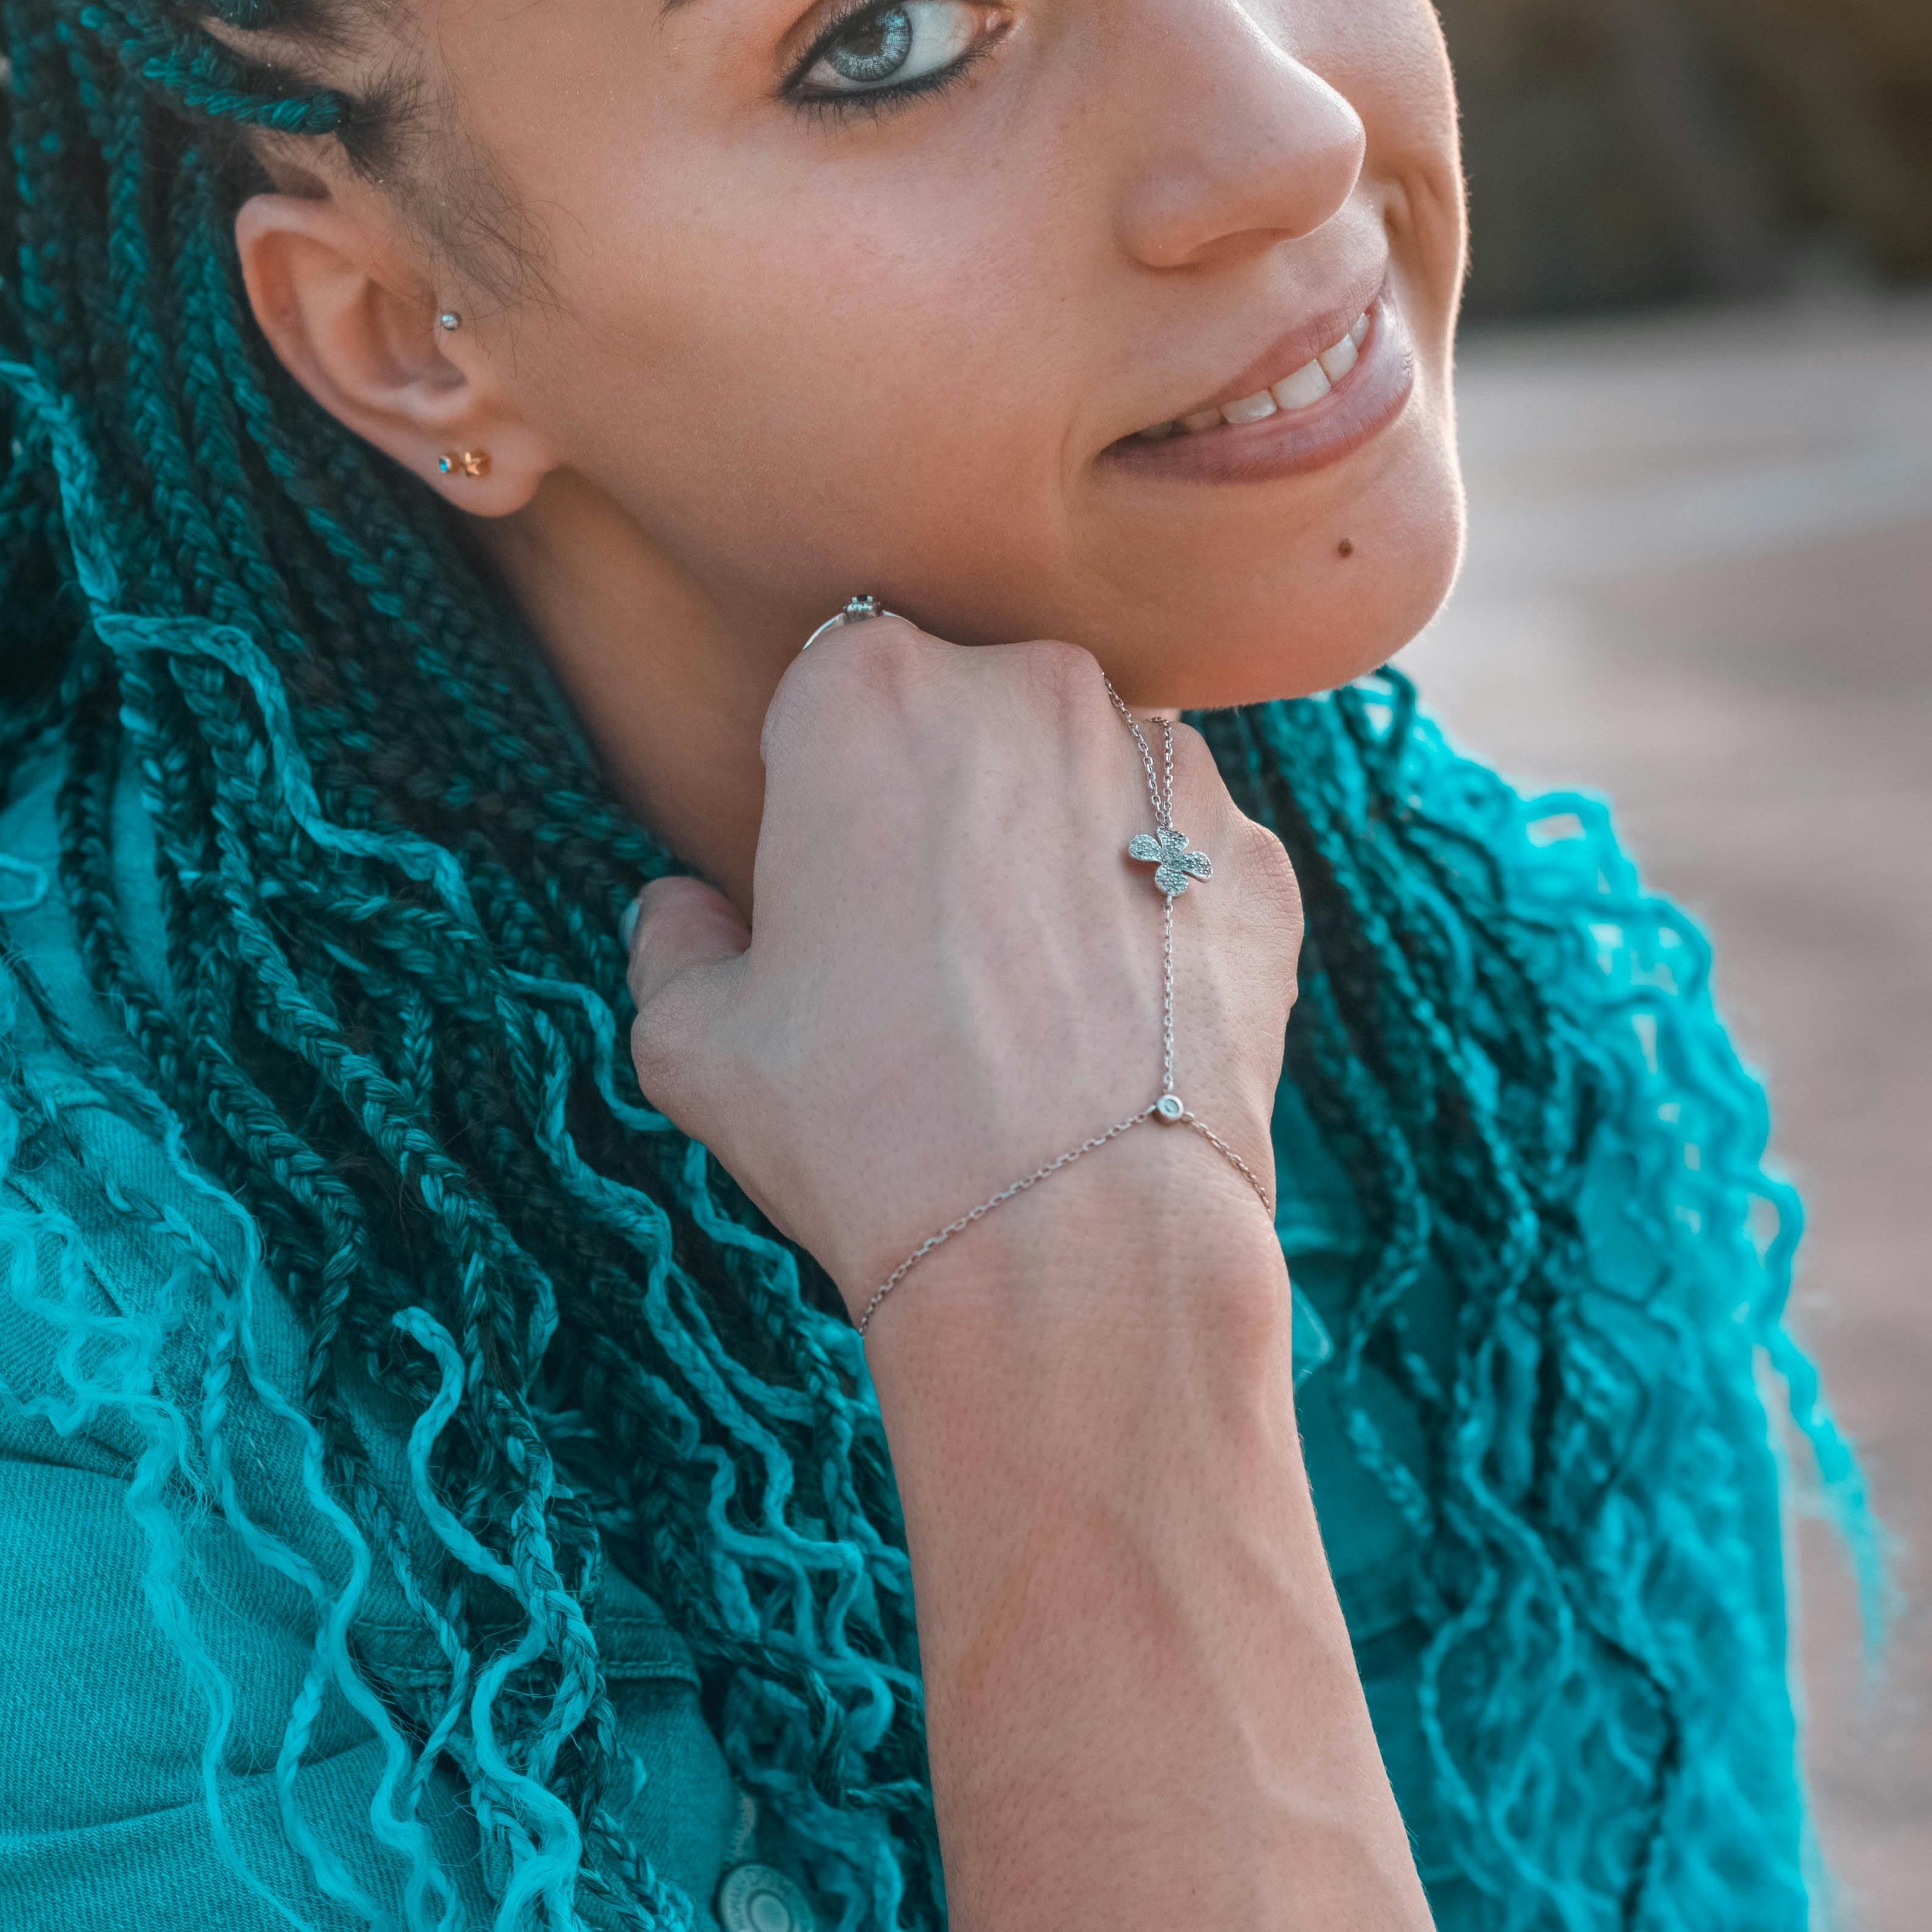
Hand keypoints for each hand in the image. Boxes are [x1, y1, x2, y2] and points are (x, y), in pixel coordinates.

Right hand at [621, 614, 1300, 1324]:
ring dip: (1062, 848)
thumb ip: (675, 946)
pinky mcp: (1256, 863)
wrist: (1069, 1245)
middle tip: (930, 940)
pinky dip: (1156, 923)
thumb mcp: (696, 1044)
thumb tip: (681, 913)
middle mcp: (1032, 688)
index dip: (824, 783)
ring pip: (1094, 778)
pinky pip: (1188, 866)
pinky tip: (1117, 1026)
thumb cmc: (865, 1128)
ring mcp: (1167, 769)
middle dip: (952, 797)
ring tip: (1032, 994)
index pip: (835, 686)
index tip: (832, 874)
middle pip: (975, 713)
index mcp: (871, 690)